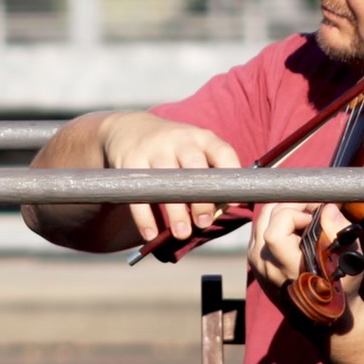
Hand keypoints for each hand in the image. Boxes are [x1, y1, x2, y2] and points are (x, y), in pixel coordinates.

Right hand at [98, 113, 237, 244]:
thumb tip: (224, 211)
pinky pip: (139, 193)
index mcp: (202, 138)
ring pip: (166, 182)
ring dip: (175, 212)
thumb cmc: (173, 150)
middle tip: (203, 223)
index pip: (223, 152)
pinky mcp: (131, 160)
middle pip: (194, 168)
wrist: (130, 129)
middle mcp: (180, 140)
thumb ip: (209, 176)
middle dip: (201, 198)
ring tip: (181, 233)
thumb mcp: (194, 150)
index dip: (231, 175)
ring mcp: (154, 148)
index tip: (233, 200)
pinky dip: (144, 217)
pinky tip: (151, 233)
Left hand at [247, 202, 361, 319]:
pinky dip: (275, 221)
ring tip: (305, 214)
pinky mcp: (255, 262)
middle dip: (290, 204)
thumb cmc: (341, 287)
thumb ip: (339, 231)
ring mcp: (256, 263)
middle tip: (312, 206)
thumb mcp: (350, 260)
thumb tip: (327, 208)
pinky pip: (259, 231)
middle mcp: (265, 264)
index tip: (315, 215)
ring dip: (282, 211)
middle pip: (266, 217)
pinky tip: (295, 225)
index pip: (276, 228)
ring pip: (261, 221)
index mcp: (286, 267)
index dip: (295, 213)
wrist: (326, 317)